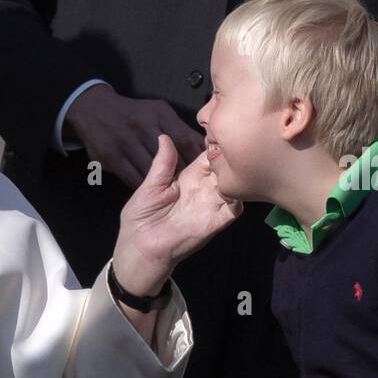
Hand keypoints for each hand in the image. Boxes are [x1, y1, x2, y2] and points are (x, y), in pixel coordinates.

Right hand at [64, 84, 205, 186]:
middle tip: (194, 185)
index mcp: (158, 116)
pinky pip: (134, 178)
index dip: (197, 158)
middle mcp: (143, 129)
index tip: (204, 168)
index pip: (185, 140)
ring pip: (153, 170)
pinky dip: (145, 184)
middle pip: (171, 158)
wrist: (93, 111)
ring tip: (175, 190)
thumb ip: (178, 128)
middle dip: (184, 173)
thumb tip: (201, 146)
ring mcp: (126, 144)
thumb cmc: (132, 113)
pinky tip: (152, 189)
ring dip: (165, 182)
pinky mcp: (113, 159)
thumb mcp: (157, 111)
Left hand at [112, 135, 242, 296]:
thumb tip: (164, 136)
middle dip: (229, 153)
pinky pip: (234, 207)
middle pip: (224, 166)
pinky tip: (233, 183)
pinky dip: (238, 195)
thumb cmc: (140, 220)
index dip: (214, 142)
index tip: (219, 128)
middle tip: (232, 139)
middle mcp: (203, 189)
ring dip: (236, 170)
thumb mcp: (149, 187)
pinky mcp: (215, 222)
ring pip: (233, 183)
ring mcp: (211, 205)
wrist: (140, 250)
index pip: (207, 155)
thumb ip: (162, 164)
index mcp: (188, 178)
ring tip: (234, 156)